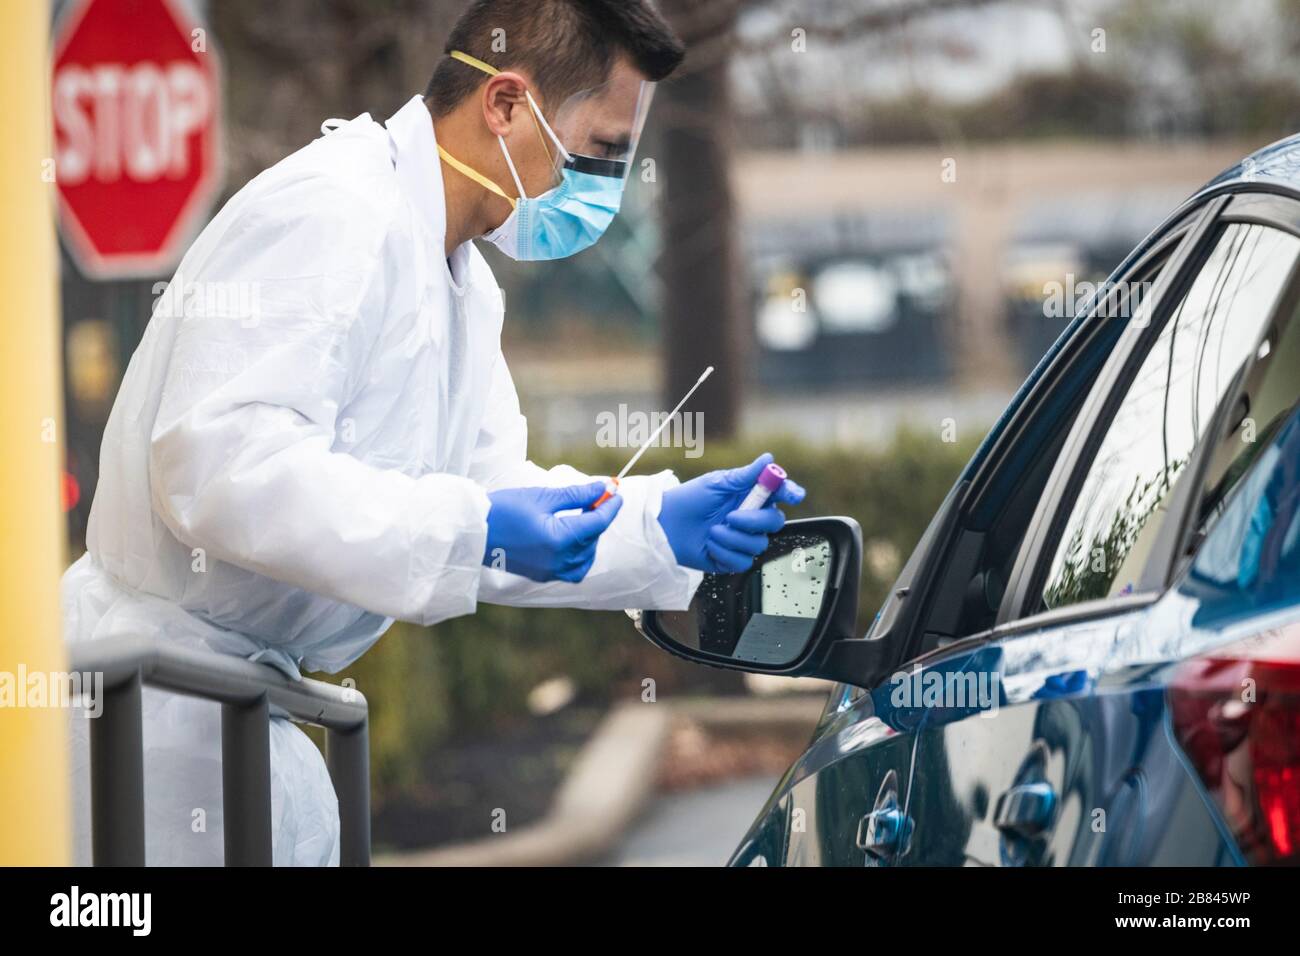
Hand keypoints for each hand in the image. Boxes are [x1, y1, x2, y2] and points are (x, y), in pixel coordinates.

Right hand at [483, 482, 621, 582]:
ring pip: (586, 559)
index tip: (616, 492)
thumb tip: (602, 488)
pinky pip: (572, 570)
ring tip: (583, 516)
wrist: (474, 530)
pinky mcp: (542, 575)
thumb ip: (576, 495)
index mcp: (560, 540)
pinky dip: (579, 555)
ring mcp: (550, 571)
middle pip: (593, 539)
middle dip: (599, 518)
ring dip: (590, 538)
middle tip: (595, 498)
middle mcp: (558, 561)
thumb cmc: (504, 509)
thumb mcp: (543, 497)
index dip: (610, 506)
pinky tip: (573, 537)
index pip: (597, 523)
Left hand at [658, 453, 806, 573]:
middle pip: (775, 522)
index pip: (779, 494)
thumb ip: (746, 475)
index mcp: (750, 496)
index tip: (794, 495)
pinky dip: (724, 552)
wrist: (666, 525)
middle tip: (731, 516)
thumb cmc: (690, 499)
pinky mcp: (732, 559)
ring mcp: (742, 540)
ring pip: (758, 544)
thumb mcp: (717, 483)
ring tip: (712, 531)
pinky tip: (710, 545)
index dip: (790, 493)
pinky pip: (742, 561)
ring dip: (733, 538)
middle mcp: (750, 518)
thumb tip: (769, 458)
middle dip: (755, 520)